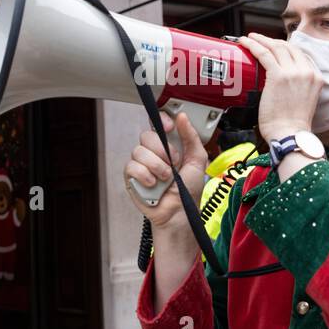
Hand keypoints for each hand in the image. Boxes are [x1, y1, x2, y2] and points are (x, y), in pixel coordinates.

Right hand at [124, 111, 208, 229]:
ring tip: (166, 178)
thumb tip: (182, 117)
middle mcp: (153, 152)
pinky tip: (154, 184)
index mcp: (168, 145)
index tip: (169, 127)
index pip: (157, 123)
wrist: (179, 212)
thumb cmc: (188, 189)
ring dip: (157, 166)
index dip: (161, 121)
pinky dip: (145, 176)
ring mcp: (141, 164)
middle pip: (147, 136)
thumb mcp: (198, 159)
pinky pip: (131, 166)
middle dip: (163, 151)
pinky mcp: (131, 177)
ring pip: (139, 151)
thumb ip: (191, 137)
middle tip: (173, 164)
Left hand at [236, 33, 322, 141]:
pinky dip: (253, 45)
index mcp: (316, 77)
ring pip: (276, 47)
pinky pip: (264, 54)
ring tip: (251, 37)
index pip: (300, 54)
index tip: (274, 47)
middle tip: (260, 40)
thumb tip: (284, 83)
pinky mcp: (278, 76)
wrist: (290, 135)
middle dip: (273, 41)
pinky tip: (246, 42)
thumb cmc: (293, 125)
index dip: (285, 48)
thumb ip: (299, 88)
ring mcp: (293, 72)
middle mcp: (307, 71)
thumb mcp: (306, 101)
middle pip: (288, 47)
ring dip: (261, 39)